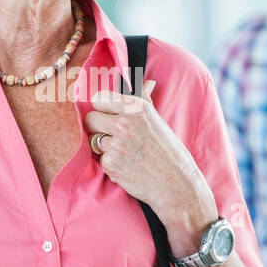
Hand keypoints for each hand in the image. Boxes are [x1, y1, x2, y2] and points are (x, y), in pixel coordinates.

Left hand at [86, 80, 217, 251]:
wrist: (175, 182)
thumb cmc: (169, 150)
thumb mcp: (158, 120)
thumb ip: (145, 100)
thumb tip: (147, 83)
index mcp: (135, 107)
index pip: (99, 98)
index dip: (101, 108)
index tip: (106, 114)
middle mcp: (124, 123)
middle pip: (90, 118)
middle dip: (97, 127)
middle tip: (112, 136)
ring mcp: (116, 144)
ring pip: (93, 140)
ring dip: (104, 147)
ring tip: (125, 152)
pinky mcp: (111, 164)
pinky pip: (100, 160)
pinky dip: (110, 164)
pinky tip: (126, 166)